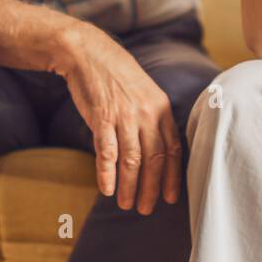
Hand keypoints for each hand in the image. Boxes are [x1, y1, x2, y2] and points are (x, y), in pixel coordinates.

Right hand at [56, 21, 180, 214]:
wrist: (88, 52)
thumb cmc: (116, 74)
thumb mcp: (144, 92)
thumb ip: (152, 118)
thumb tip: (158, 148)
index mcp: (161, 107)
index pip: (173, 148)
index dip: (172, 176)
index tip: (171, 197)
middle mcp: (146, 113)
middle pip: (154, 159)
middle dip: (152, 188)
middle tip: (146, 209)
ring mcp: (124, 115)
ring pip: (132, 160)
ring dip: (129, 186)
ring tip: (126, 204)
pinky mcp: (102, 117)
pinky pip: (107, 152)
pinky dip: (107, 173)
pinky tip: (106, 189)